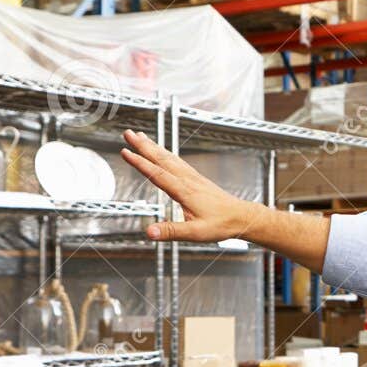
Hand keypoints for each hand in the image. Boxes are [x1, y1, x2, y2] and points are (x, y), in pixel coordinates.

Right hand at [121, 130, 261, 242]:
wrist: (241, 217)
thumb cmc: (221, 224)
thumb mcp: (194, 233)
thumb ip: (171, 231)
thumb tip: (149, 232)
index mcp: (184, 191)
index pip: (157, 174)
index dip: (140, 162)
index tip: (125, 151)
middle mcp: (187, 180)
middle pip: (161, 159)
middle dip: (143, 146)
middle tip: (128, 133)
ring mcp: (193, 177)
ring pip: (169, 157)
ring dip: (153, 146)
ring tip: (141, 137)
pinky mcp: (197, 178)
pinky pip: (178, 161)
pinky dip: (166, 153)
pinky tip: (163, 151)